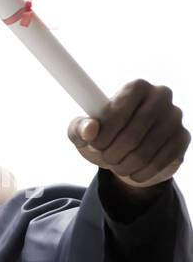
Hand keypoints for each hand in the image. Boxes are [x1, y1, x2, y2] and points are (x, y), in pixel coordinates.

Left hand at [68, 80, 188, 196]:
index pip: (117, 112)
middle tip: (106, 158)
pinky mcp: (183, 137)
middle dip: (112, 154)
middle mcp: (160, 95)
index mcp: (135, 87)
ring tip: (117, 165)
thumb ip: (79, 128)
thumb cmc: (105, 136)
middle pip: (132, 135)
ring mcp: (175, 116)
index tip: (95, 144)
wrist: (128, 154)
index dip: (103, 135)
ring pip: (144, 152)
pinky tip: (133, 172)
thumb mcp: (85, 133)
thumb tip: (90, 129)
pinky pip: (159, 162)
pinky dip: (139, 173)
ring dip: (124, 166)